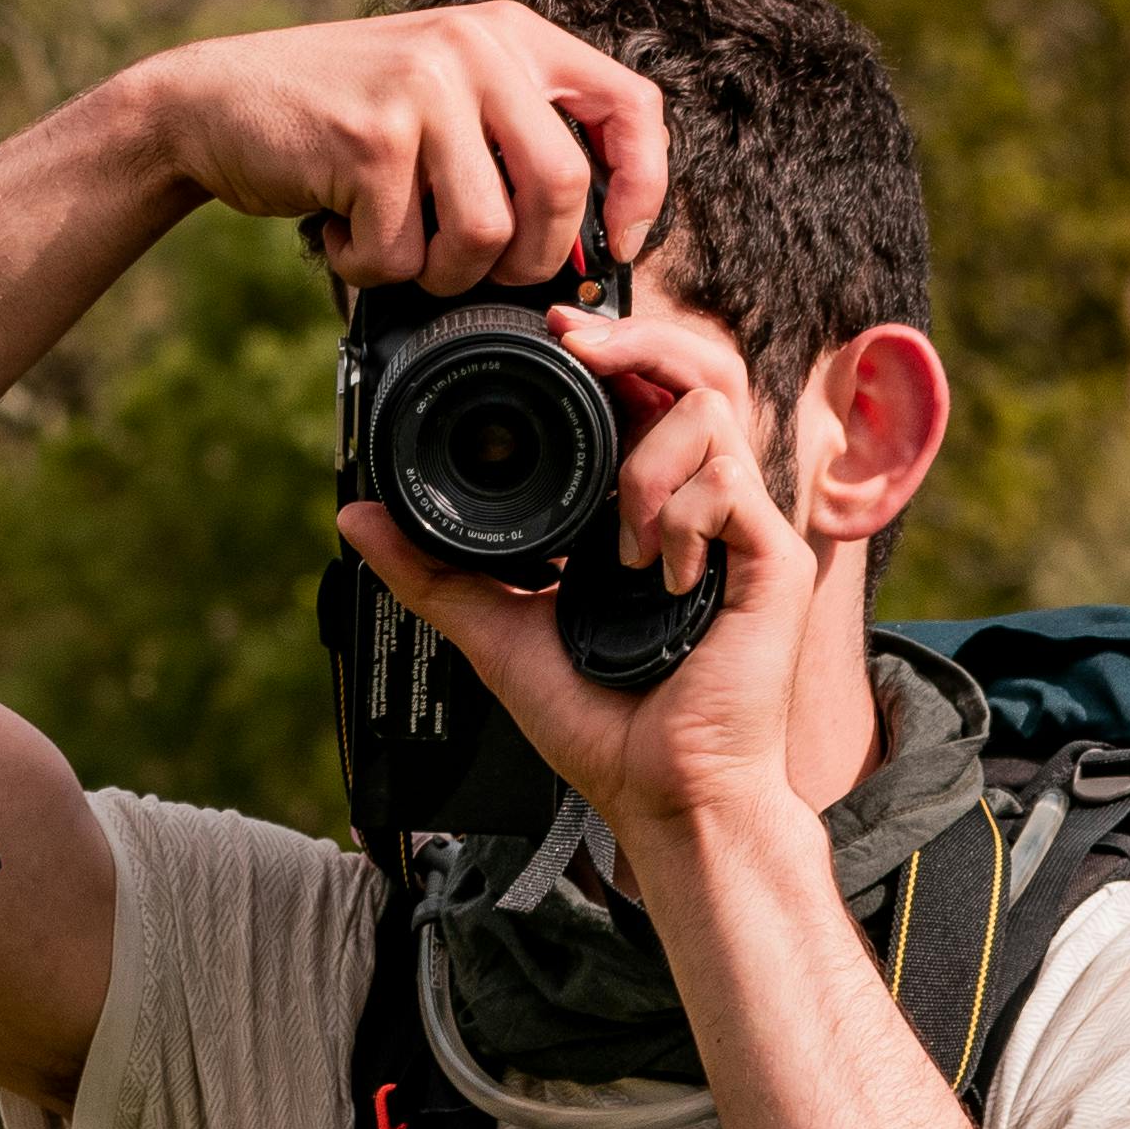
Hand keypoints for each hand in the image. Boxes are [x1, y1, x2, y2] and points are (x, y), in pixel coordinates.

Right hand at [126, 8, 669, 293]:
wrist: (210, 103)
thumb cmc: (337, 122)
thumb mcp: (441, 96)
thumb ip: (513, 139)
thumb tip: (596, 251)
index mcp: (510, 33)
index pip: (632, 106)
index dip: (643, 187)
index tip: (619, 244)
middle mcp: (476, 46)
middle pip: (564, 188)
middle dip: (528, 260)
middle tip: (472, 269)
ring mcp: (424, 87)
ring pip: (487, 232)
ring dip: (439, 271)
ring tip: (392, 245)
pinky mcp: (372, 137)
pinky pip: (405, 250)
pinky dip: (370, 267)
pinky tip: (337, 231)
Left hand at [345, 298, 826, 846]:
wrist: (663, 793)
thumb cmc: (602, 726)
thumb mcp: (498, 633)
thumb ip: (433, 571)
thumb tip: (358, 516)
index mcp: (648, 511)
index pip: (647, 396)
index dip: (613, 347)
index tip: (557, 335)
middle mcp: (698, 505)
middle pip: (698, 369)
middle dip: (639, 339)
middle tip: (581, 344)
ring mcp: (740, 527)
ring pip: (710, 410)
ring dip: (647, 463)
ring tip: (624, 547)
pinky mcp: (771, 556)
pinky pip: (729, 483)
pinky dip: (680, 517)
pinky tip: (663, 579)